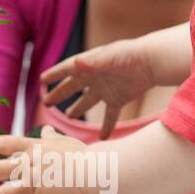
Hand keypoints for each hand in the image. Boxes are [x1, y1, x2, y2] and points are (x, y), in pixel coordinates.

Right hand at [39, 38, 155, 139]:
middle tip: (47, 103)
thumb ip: (92, 63)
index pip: (66, 70)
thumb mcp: (109, 57)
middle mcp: (95, 77)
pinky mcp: (119, 99)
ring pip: (88, 102)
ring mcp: (106, 89)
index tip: (42, 81)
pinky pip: (109, 116)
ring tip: (68, 116)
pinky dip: (106, 127)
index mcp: (89, 64)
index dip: (54, 75)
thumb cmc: (130, 55)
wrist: (152, 62)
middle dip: (60, 95)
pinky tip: (102, 138)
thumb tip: (76, 63)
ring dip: (78, 109)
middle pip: (73, 87)